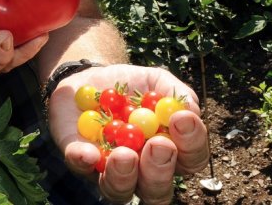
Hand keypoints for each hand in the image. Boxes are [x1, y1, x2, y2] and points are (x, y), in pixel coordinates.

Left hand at [48, 64, 209, 204]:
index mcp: (169, 151)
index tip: (182, 119)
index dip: (192, 143)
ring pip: (121, 191)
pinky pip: (80, 167)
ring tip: (124, 154)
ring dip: (124, 175)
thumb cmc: (131, 86)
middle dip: (160, 169)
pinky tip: (86, 152)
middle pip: (158, 189)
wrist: (91, 79)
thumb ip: (175, 92)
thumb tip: (189, 109)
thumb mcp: (156, 80)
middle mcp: (142, 170)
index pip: (190, 158)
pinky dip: (83, 160)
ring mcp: (110, 171)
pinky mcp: (79, 160)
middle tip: (158, 144)